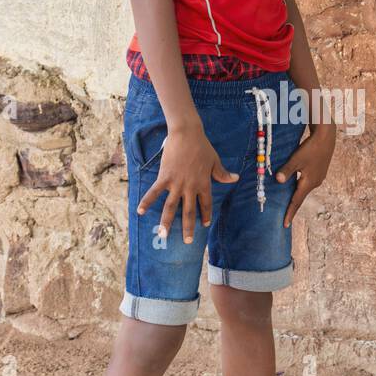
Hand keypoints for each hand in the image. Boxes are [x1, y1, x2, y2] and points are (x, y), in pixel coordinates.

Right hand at [137, 126, 238, 242]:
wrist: (187, 134)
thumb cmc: (202, 146)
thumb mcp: (215, 161)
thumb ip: (222, 173)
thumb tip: (235, 178)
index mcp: (204, 184)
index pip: (206, 204)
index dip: (205, 215)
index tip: (204, 225)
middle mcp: (190, 187)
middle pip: (189, 211)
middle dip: (188, 227)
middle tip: (188, 241)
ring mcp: (177, 184)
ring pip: (171, 207)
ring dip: (167, 222)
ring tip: (163, 235)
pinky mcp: (165, 177)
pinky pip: (154, 192)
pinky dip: (147, 201)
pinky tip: (139, 212)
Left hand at [274, 124, 336, 227]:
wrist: (327, 137)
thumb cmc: (311, 147)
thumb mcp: (296, 159)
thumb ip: (287, 170)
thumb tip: (278, 180)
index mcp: (309, 183)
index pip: (296, 202)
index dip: (290, 213)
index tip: (284, 225)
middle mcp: (315, 183)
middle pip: (300, 197)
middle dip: (292, 207)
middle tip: (284, 218)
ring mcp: (318, 177)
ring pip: (303, 189)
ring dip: (296, 196)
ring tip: (287, 204)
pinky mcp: (319, 171)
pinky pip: (306, 183)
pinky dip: (299, 186)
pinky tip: (294, 185)